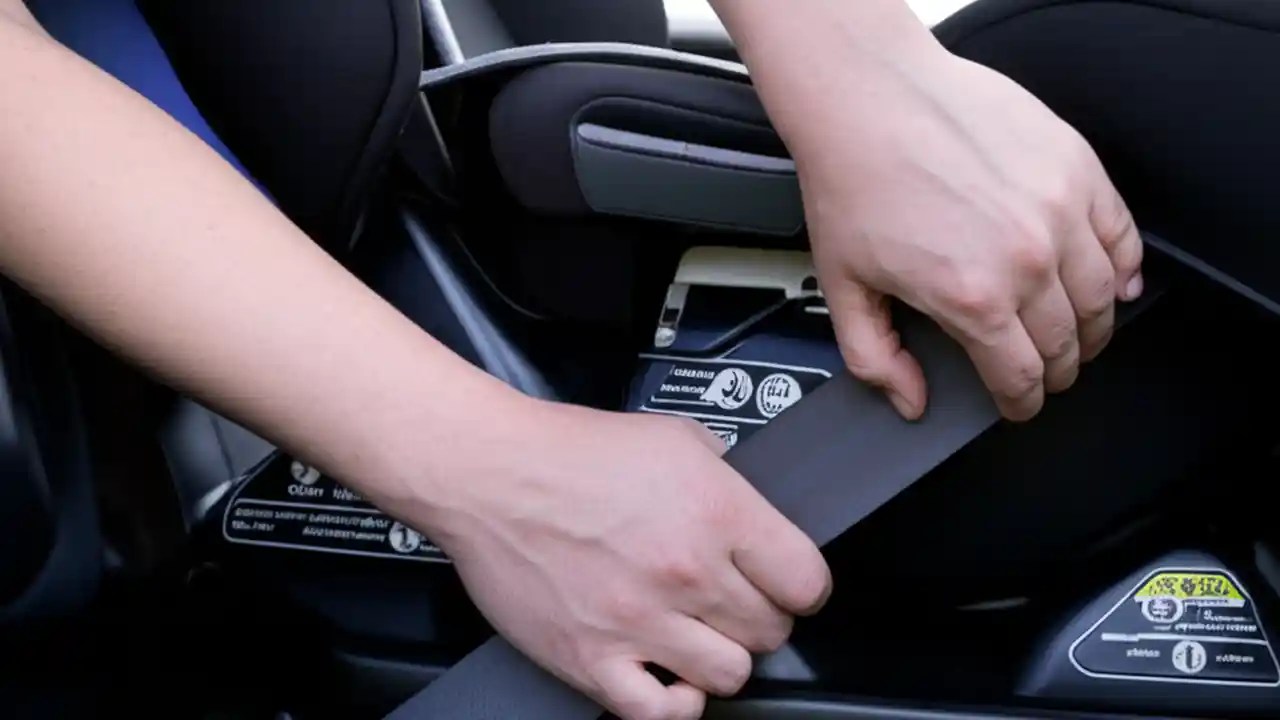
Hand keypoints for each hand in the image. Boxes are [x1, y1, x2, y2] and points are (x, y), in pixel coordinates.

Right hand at [421, 402, 830, 719]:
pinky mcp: (592, 658)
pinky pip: (660, 715)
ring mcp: (639, 621)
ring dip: (721, 657)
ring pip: (731, 676)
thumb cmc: (568, 452)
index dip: (802, 585)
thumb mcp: (672, 436)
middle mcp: (685, 571)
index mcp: (715, 512)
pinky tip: (667, 674)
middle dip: (760, 617)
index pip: (807, 581)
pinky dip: (674, 702)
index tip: (790, 585)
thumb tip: (752, 503)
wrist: (490, 472)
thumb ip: (726, 474)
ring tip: (697, 634)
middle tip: (733, 600)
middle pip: (771, 630)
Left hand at [788, 51, 1142, 420]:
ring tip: (1079, 335)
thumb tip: (909, 400)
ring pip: (1103, 296)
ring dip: (1095, 327)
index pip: (1021, 377)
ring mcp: (1060, 211)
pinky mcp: (1077, 169)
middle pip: (1067, 343)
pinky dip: (1126, 265)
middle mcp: (1025, 260)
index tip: (1020, 403)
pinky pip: (1123, 234)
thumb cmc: (854, 179)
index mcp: (972, 298)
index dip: (1022, 402)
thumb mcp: (842, 286)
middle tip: (1046, 372)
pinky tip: (1116, 281)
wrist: (870, 99)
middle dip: (1058, 370)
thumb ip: (874, 356)